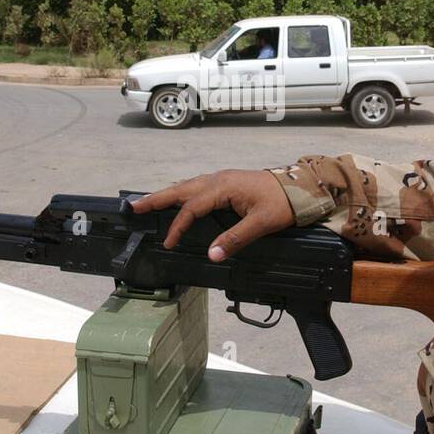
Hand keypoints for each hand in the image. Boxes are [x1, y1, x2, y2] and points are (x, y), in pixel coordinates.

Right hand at [131, 169, 293, 260]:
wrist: (300, 187)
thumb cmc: (282, 203)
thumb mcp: (261, 223)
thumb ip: (235, 239)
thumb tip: (212, 254)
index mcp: (223, 187)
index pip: (192, 208)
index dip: (178, 226)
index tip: (169, 243)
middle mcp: (218, 179)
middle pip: (180, 189)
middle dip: (157, 198)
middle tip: (134, 206)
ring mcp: (221, 178)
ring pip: (187, 185)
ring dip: (167, 194)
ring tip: (148, 202)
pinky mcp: (226, 181)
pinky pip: (196, 186)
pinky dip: (181, 193)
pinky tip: (178, 199)